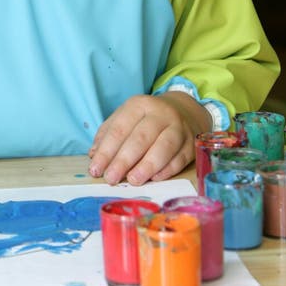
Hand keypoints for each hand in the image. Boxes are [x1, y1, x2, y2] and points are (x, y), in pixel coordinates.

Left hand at [88, 93, 211, 184]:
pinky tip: (154, 179)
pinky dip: (167, 170)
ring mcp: (179, 128)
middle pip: (140, 138)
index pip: (119, 129)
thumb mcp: (125, 118)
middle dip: (123, 161)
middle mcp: (160, 114)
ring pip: (164, 147)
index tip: (95, 169)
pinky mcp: (191, 144)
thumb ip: (108, 135)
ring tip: (132, 181)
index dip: (106, 151)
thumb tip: (94, 156)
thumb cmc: (146, 120)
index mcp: (139, 105)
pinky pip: (179, 159)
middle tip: (111, 179)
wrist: (184, 112)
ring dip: (146, 166)